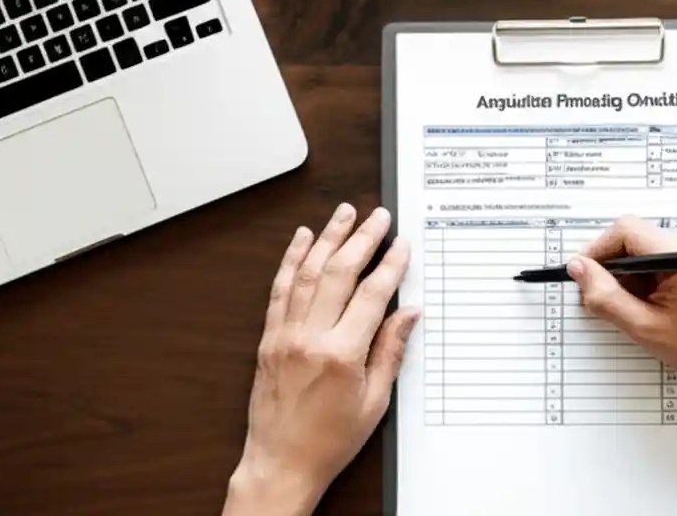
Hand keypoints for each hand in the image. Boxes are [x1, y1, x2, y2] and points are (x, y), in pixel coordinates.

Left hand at [224, 205, 418, 515]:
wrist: (281, 462)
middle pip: (339, 273)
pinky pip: (280, 290)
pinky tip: (302, 239)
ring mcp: (285, 335)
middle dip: (362, 239)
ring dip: (327, 238)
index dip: (391, 265)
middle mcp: (310, 338)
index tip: (402, 245)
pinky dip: (291, 260)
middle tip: (378, 217)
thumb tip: (408, 313)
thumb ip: (390, 351)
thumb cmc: (329, 440)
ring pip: (307, 272)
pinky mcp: (268, 338)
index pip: (372, 295)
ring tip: (344, 213)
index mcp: (341, 354)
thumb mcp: (374, 402)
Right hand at [570, 216, 676, 403]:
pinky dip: (654, 277)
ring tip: (642, 310)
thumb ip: (606, 296)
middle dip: (617, 268)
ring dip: (636, 275)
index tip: (584, 274)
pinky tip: (658, 306)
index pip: (626, 230)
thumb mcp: (645, 328)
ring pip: (650, 248)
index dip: (598, 250)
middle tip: (611, 302)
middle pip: (637, 238)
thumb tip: (580, 269)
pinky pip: (668, 256)